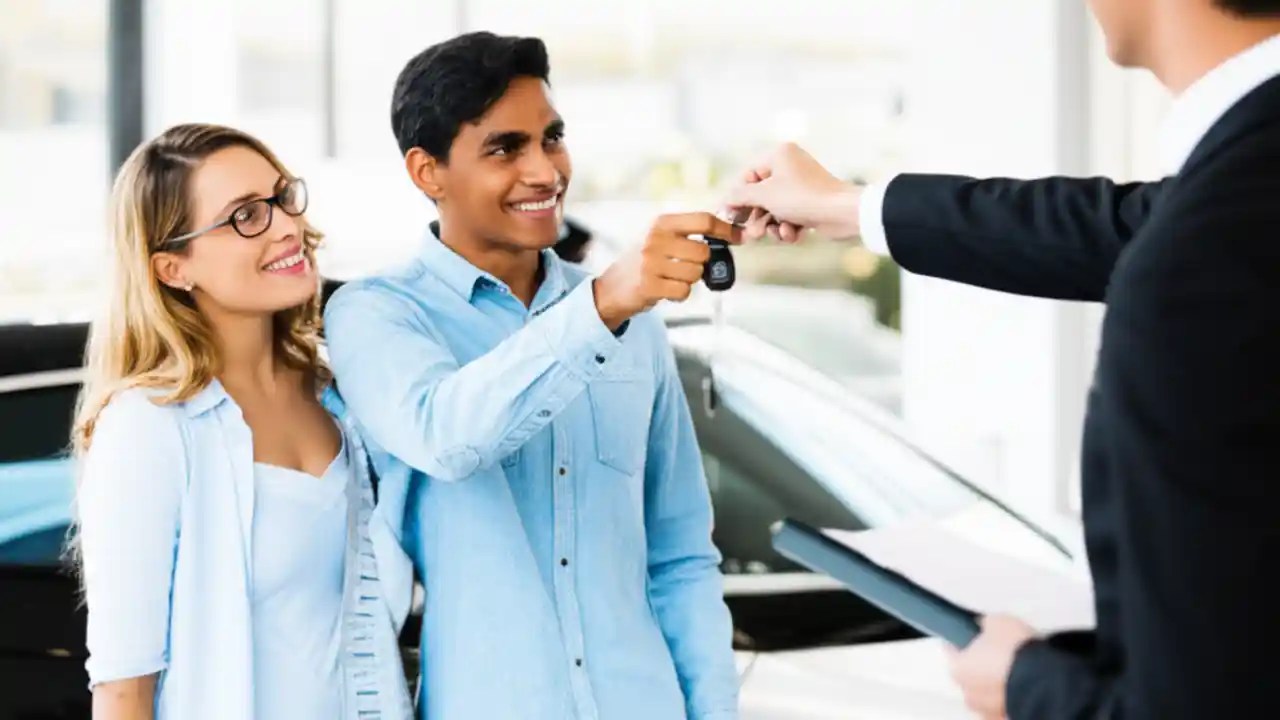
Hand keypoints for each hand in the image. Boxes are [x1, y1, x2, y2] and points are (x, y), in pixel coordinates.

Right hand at [592, 212, 740, 328]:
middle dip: (700, 263)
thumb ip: (687, 234)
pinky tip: (666, 290)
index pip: (703, 220)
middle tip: (685, 267)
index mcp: (662, 223)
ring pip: (695, 272)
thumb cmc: (643, 263)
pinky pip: (683, 291)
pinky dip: (680, 294)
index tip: (739, 237)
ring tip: (671, 278)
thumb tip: (730, 233)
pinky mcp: (649, 285)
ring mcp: (651, 262)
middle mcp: (655, 239)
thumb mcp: (660, 238)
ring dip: (689, 280)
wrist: (611, 288)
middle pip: (703, 251)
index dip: (726, 229)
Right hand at [723, 142, 863, 242]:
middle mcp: (790, 166)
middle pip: (760, 195)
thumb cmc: (803, 197)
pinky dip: (788, 227)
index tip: (728, 216)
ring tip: (773, 234)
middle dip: (756, 216)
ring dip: (772, 225)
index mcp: (779, 154)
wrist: (841, 212)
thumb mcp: (765, 195)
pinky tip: (792, 234)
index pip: (748, 175)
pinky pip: (790, 215)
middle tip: (750, 234)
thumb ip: (740, 196)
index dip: (737, 197)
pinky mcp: (810, 203)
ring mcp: (801, 185)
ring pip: (774, 208)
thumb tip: (725, 201)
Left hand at [946, 615, 1035, 719]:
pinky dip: (1011, 695)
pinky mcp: (1007, 716)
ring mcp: (988, 709)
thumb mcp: (998, 621)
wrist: (1043, 678)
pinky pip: (1005, 704)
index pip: (953, 651)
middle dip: (982, 663)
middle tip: (1000, 650)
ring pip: (988, 692)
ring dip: (997, 682)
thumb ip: (986, 624)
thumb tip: (986, 624)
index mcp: (958, 669)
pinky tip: (1023, 683)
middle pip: (971, 674)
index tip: (973, 634)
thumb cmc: (1016, 652)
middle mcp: (969, 694)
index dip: (964, 639)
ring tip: (1016, 668)